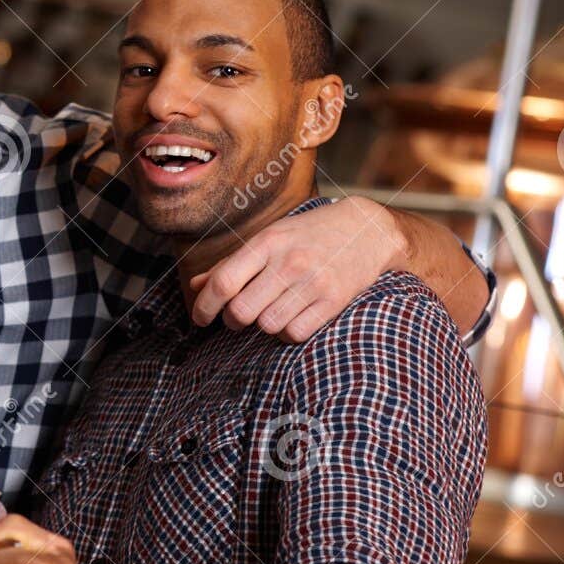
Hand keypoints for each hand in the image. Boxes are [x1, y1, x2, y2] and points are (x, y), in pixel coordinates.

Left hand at [190, 196, 403, 341]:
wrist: (367, 230)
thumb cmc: (308, 235)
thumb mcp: (269, 238)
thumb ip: (231, 263)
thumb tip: (196, 286)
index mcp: (267, 242)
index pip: (223, 283)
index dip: (204, 307)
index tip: (200, 318)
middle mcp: (289, 262)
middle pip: (241, 311)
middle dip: (232, 320)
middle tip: (236, 317)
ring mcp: (313, 283)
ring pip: (267, 326)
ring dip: (262, 325)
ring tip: (269, 312)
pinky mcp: (334, 301)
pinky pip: (295, 333)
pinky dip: (287, 332)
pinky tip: (290, 318)